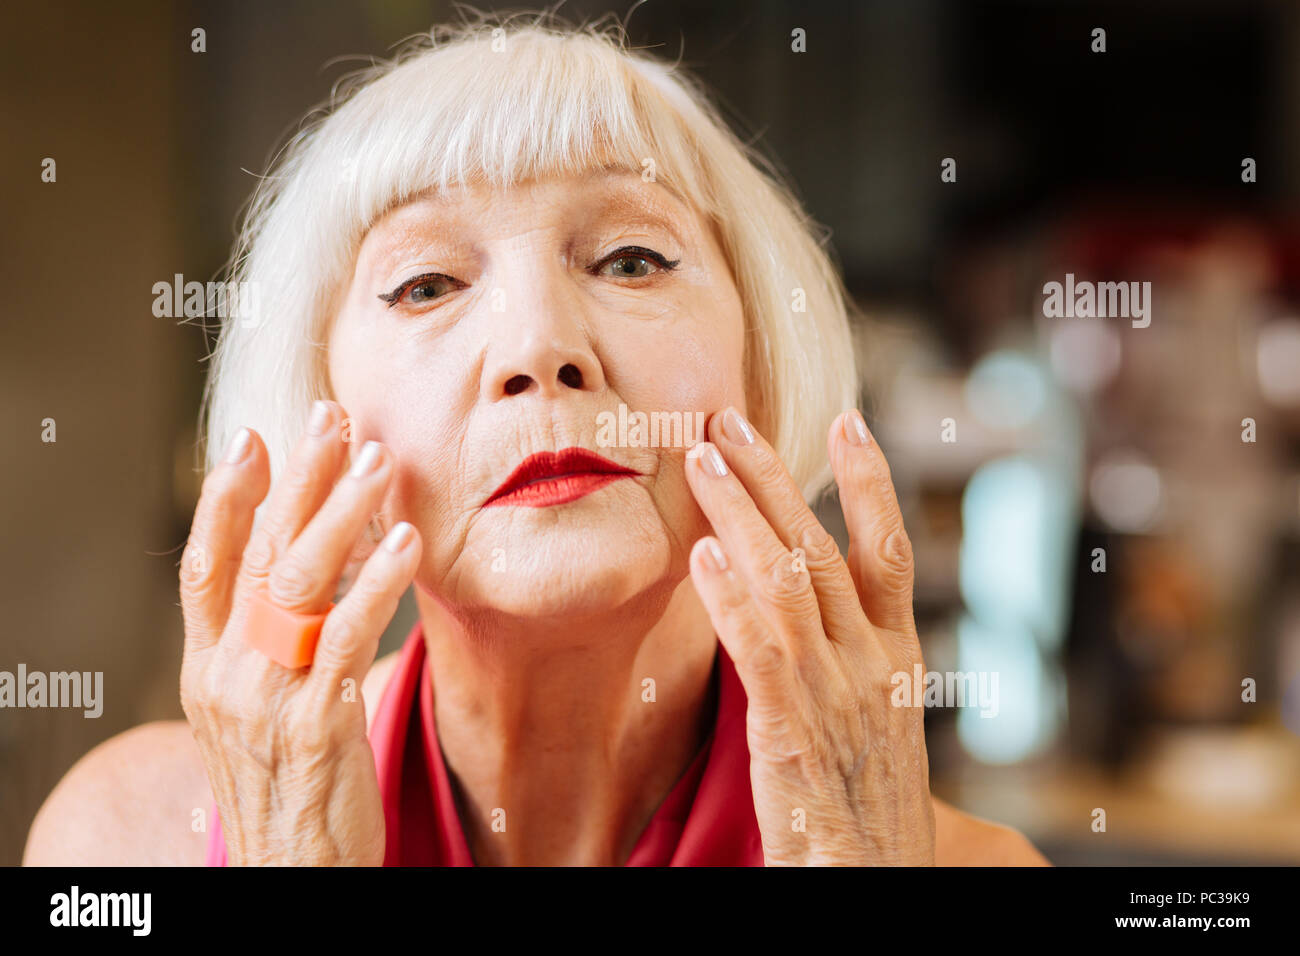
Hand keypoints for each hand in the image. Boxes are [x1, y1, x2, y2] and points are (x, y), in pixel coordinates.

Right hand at [178, 401, 420, 864]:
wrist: (294, 875)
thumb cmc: (291, 787)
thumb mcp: (262, 711)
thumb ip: (276, 644)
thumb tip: (309, 572)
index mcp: (209, 666)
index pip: (207, 563)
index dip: (226, 497)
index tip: (256, 436)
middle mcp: (226, 674)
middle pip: (258, 554)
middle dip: (297, 480)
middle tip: (333, 418)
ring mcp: (264, 700)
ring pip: (296, 583)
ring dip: (340, 513)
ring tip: (377, 459)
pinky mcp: (311, 727)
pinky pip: (344, 638)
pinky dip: (375, 583)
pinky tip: (404, 542)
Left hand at [684, 407, 934, 865]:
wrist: (880, 884)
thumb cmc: (866, 813)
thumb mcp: (873, 726)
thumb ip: (846, 666)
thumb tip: (803, 617)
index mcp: (897, 657)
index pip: (890, 550)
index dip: (870, 482)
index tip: (848, 421)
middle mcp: (873, 661)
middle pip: (822, 545)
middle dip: (774, 475)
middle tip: (729, 417)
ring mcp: (838, 693)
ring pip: (787, 579)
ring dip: (740, 513)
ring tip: (699, 459)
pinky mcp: (794, 730)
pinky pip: (761, 648)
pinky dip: (731, 598)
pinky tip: (700, 556)